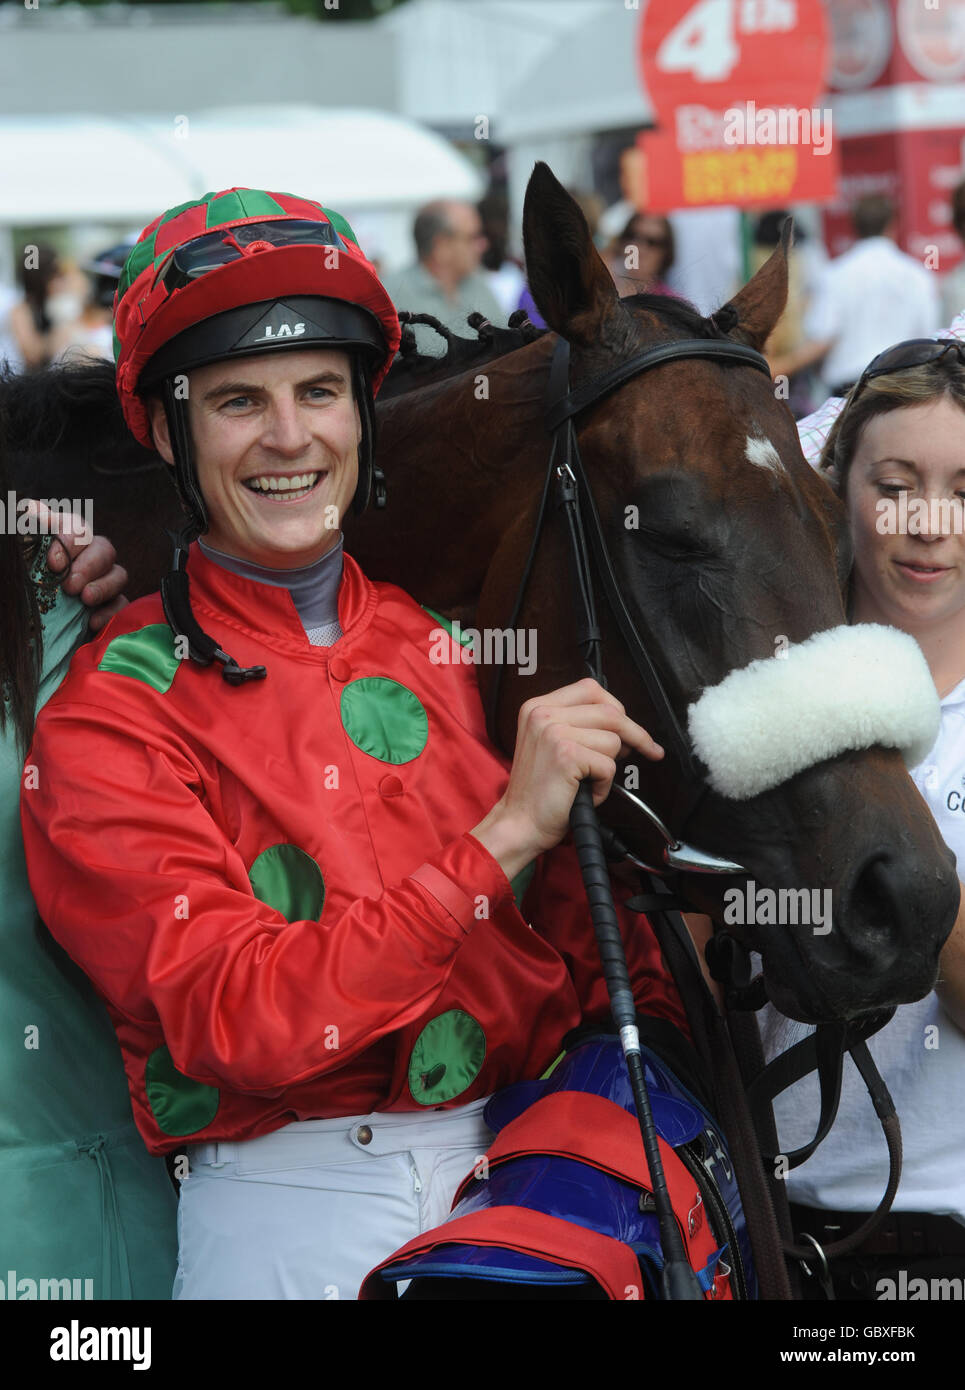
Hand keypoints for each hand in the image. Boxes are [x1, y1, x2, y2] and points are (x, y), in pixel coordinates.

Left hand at [28, 500, 128, 632]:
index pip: (77, 528)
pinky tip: (92, 622)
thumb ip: (27, 529)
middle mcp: (86, 557)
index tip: (54, 563)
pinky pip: (121, 605)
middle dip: (89, 566)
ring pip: (119, 575)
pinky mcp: (108, 607)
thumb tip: (32, 509)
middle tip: (70, 586)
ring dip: (104, 587)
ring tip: (85, 600)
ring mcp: (101, 582)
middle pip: (104, 549)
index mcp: (63, 539)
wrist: (22, 623)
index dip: (70, 541)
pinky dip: (110, 612)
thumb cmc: (19, 582)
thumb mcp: (19, 554)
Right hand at [472, 678, 663, 881]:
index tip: (634, 728)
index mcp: (538, 707)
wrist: (520, 823)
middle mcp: (542, 714)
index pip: (591, 689)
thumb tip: (623, 726)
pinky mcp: (566, 754)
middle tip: (647, 750)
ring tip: (587, 782)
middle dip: (636, 734)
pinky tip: (584, 792)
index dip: (619, 708)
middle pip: (610, 711)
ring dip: (609, 767)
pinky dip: (603, 786)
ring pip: (613, 740)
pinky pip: (608, 766)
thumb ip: (578, 725)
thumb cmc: (539, 792)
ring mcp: (553, 732)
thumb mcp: (550, 744)